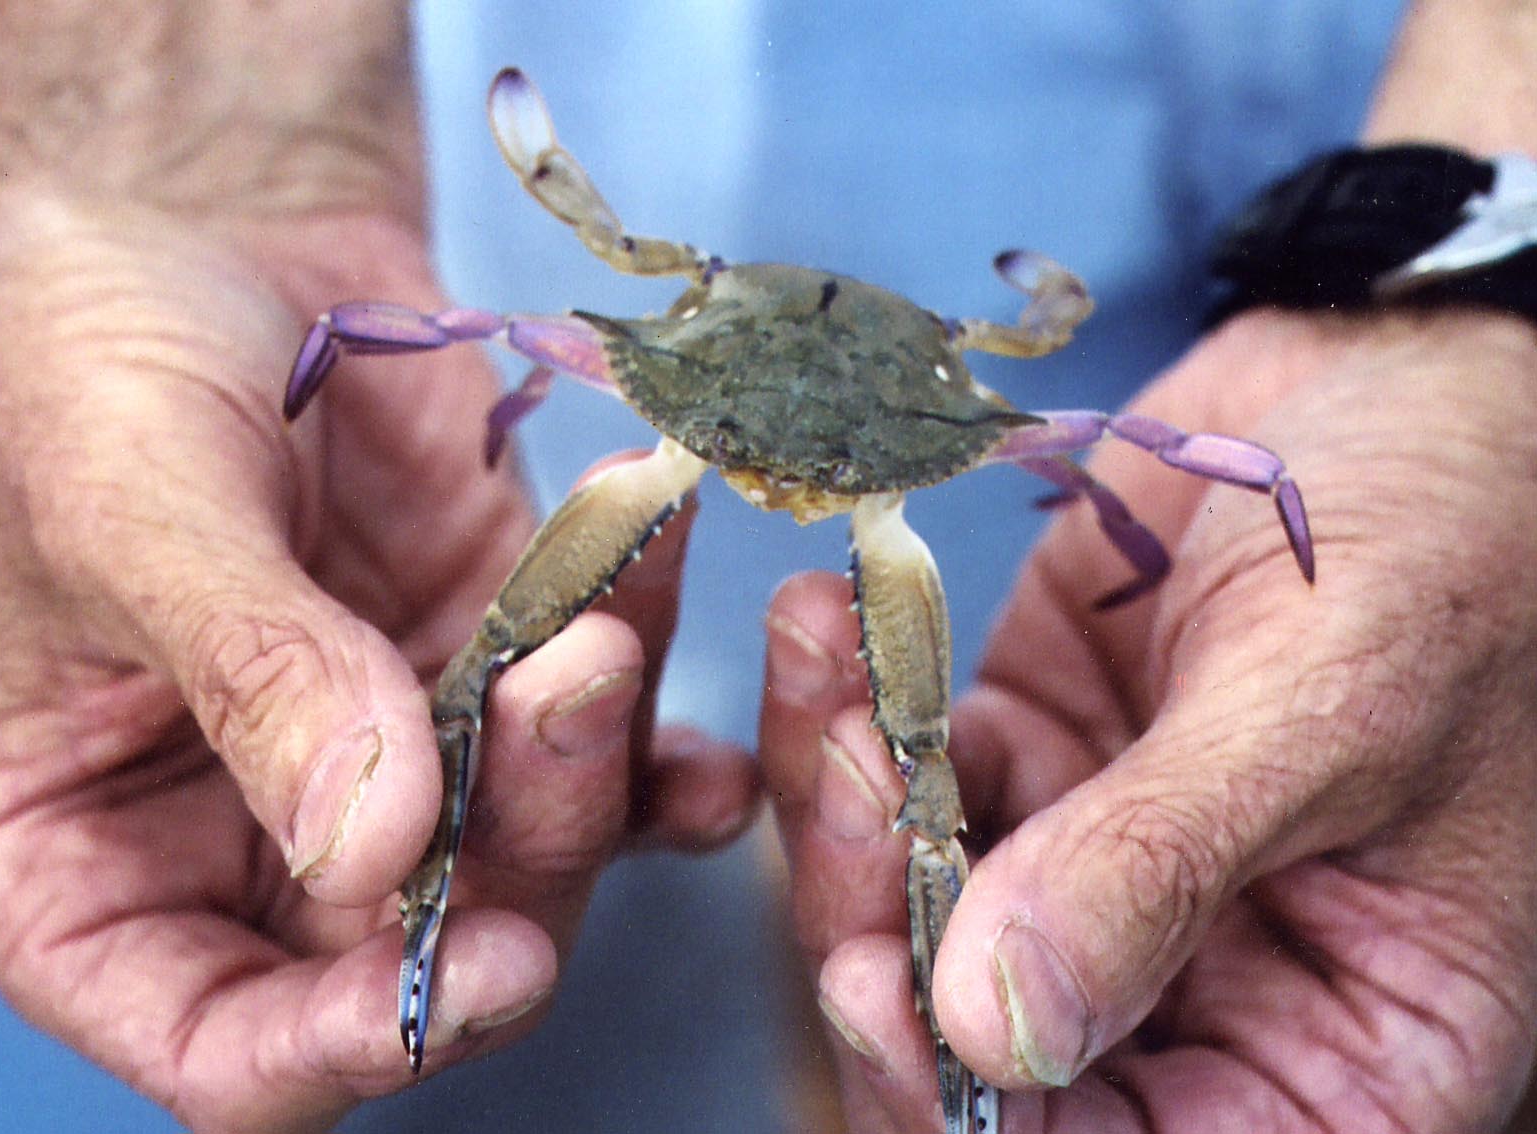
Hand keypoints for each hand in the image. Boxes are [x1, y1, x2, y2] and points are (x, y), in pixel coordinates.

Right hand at [0, 7, 751, 1131]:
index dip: (333, 1045)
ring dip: (595, 770)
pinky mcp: (501, 663)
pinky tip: (693, 681)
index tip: (461, 976)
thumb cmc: (80, 354)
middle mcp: (257, 835)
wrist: (201, 234)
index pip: (217, 1038)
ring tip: (598, 637)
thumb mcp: (128, 501)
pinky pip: (609, 733)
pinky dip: (665, 718)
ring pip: (534, 846)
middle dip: (514, 866)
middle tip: (560, 704)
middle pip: (416, 946)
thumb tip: (379, 846)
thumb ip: (251, 675)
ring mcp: (400, 751)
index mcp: (92, 855)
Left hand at [761, 309, 1536, 1131]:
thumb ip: (1163, 869)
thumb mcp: (1337, 711)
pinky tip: (830, 624)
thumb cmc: (1471, 549)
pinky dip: (857, 706)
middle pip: (993, 1040)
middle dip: (884, 934)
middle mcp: (1210, 975)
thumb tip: (992, 1026)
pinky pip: (918, 769)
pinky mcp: (1038, 745)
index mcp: (1342, 1040)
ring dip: (848, 804)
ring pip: (925, 902)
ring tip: (825, 671)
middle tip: (838, 799)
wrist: (1423, 388)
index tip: (881, 995)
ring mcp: (1105, 857)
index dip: (988, 1113)